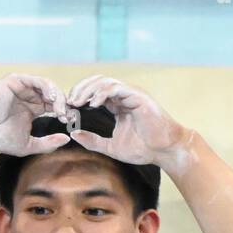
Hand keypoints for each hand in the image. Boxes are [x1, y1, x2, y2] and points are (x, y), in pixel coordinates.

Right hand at [0, 73, 74, 155]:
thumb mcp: (29, 145)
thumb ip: (48, 143)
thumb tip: (67, 138)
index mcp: (32, 109)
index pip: (54, 107)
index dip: (64, 113)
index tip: (71, 122)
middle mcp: (28, 96)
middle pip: (53, 95)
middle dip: (63, 105)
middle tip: (68, 116)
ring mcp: (22, 87)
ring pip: (47, 86)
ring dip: (57, 97)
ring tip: (60, 110)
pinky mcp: (15, 81)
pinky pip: (36, 80)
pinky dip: (47, 88)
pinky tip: (52, 100)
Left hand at [64, 76, 187, 166]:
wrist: (165, 151)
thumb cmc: (143, 149)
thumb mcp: (111, 147)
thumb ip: (93, 140)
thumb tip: (74, 134)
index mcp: (118, 105)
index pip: (95, 92)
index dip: (80, 96)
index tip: (68, 108)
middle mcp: (124, 96)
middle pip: (97, 82)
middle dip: (80, 90)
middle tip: (69, 102)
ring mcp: (131, 94)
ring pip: (105, 82)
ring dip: (88, 90)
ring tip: (77, 102)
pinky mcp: (138, 96)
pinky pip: (116, 88)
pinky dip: (102, 94)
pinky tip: (92, 104)